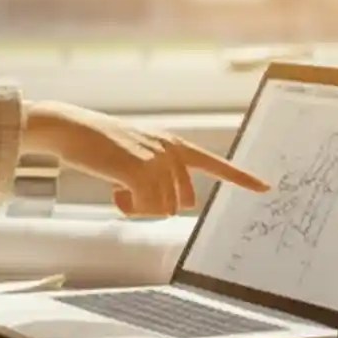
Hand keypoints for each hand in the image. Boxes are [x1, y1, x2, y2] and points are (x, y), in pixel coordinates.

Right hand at [21, 100, 268, 216]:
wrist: (72, 128)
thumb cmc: (100, 144)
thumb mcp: (138, 152)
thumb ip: (160, 170)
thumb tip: (174, 203)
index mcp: (175, 145)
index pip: (215, 163)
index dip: (241, 177)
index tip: (265, 187)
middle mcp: (171, 151)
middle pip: (183, 203)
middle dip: (157, 206)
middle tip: (130, 192)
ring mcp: (157, 160)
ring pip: (162, 210)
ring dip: (139, 208)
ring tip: (119, 187)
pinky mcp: (139, 171)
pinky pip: (145, 209)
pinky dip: (128, 208)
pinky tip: (114, 191)